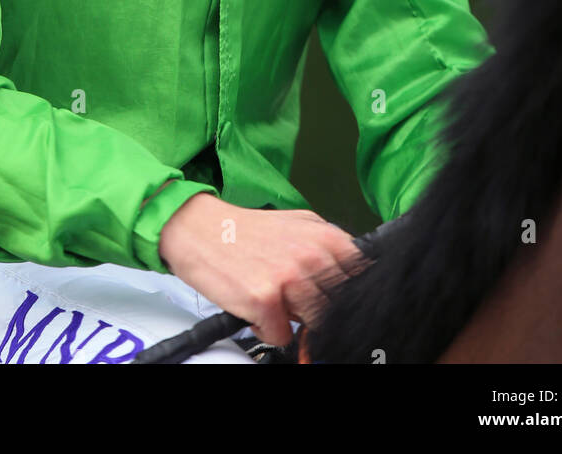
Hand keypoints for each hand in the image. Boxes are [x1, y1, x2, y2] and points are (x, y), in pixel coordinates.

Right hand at [158, 194, 368, 346]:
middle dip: (315, 308)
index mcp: (325, 237)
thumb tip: (354, 275)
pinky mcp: (265, 300)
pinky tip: (254, 307)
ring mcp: (289, 279)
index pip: (360, 279)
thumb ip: (327, 247)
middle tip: (292, 295)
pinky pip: (281, 336)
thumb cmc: (247, 231)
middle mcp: (311, 256)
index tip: (331, 296)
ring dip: (291, 319)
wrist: (200, 229)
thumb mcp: (297, 224)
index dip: (346, 294)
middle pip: (336, 307)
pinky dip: (266, 329)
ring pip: (313, 324)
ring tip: (272, 299)